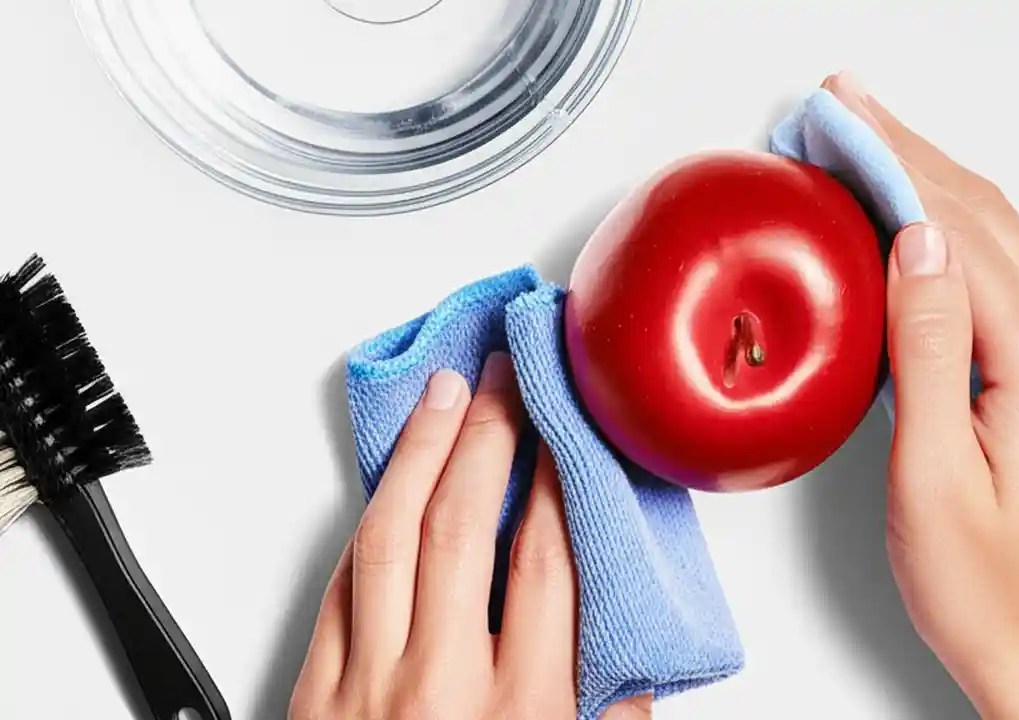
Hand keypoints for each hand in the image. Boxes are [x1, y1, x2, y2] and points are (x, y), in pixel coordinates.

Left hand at [289, 354, 651, 718]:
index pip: (544, 558)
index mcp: (522, 711)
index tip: (564, 429)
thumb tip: (636, 627)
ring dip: (420, 450)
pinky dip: (370, 520)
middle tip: (504, 382)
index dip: (556, 479)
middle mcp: (440, 690)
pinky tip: (395, 481)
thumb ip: (614, 703)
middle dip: (487, 434)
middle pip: (461, 527)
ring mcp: (369, 688)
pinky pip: (342, 583)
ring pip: (390, 536)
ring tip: (444, 396)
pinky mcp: (317, 694)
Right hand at [822, 73, 1018, 718]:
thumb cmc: (987, 584)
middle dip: (902, 150)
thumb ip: (925, 350)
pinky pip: (998, 266)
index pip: (956, 228)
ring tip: (860, 139)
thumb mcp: (931, 475)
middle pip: (980, 210)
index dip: (888, 164)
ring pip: (992, 229)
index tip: (834, 120)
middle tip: (835, 107)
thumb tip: (913, 243)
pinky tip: (906, 212)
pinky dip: (945, 224)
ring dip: (923, 177)